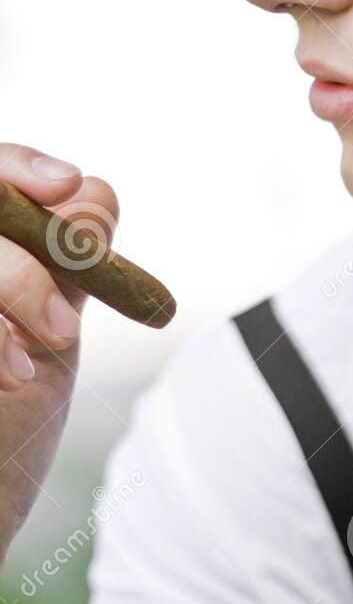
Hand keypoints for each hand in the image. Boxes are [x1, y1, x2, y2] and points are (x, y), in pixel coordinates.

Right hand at [0, 143, 119, 568]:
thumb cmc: (2, 438)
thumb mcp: (48, 343)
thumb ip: (66, 267)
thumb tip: (92, 191)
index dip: (17, 166)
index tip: (68, 187)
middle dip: (20, 258)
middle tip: (65, 323)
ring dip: (11, 286)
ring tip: (33, 360)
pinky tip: (9, 379)